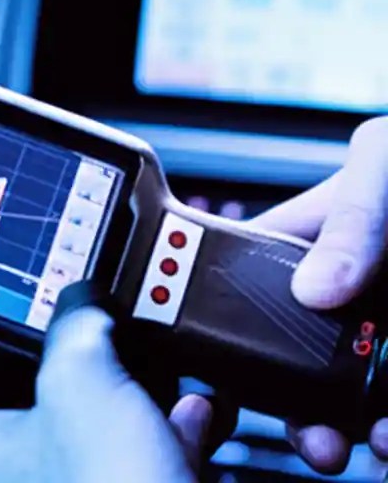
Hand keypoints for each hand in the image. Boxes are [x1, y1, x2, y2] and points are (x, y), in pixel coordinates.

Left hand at [0, 304, 227, 482]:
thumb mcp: (84, 382)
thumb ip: (76, 329)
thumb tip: (82, 301)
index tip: (0, 309)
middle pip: (34, 404)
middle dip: (81, 363)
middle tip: (104, 327)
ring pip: (97, 436)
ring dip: (136, 398)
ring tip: (166, 366)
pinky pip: (139, 470)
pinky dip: (167, 441)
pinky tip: (199, 419)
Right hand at [252, 116, 387, 472]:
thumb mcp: (384, 165)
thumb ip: (353, 218)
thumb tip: (314, 288)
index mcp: (307, 240)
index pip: (247, 291)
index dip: (236, 337)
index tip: (245, 376)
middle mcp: (345, 288)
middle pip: (299, 359)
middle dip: (300, 407)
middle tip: (315, 438)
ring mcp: (387, 321)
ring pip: (359, 390)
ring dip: (358, 425)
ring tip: (375, 442)